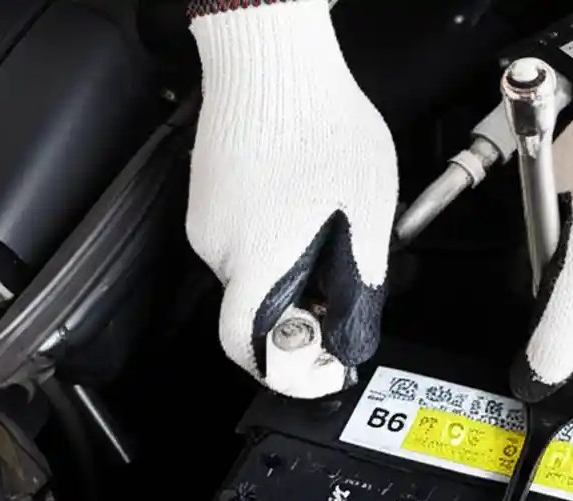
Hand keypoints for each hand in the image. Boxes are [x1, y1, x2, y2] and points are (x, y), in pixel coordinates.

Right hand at [187, 0, 396, 397]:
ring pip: (252, 267)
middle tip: (344, 275)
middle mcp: (217, 247)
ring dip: (291, 262)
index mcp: (256, 261)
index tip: (321, 366)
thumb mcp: (368, 215)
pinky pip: (242, 233)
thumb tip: (352, 335)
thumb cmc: (321, 124)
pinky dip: (274, 232)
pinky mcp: (207, 193)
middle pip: (259, 306)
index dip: (288, 370)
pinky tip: (304, 197)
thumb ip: (358, 284)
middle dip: (303, 302)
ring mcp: (205, 218)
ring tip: (329, 220)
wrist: (272, 58)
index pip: (250, 348)